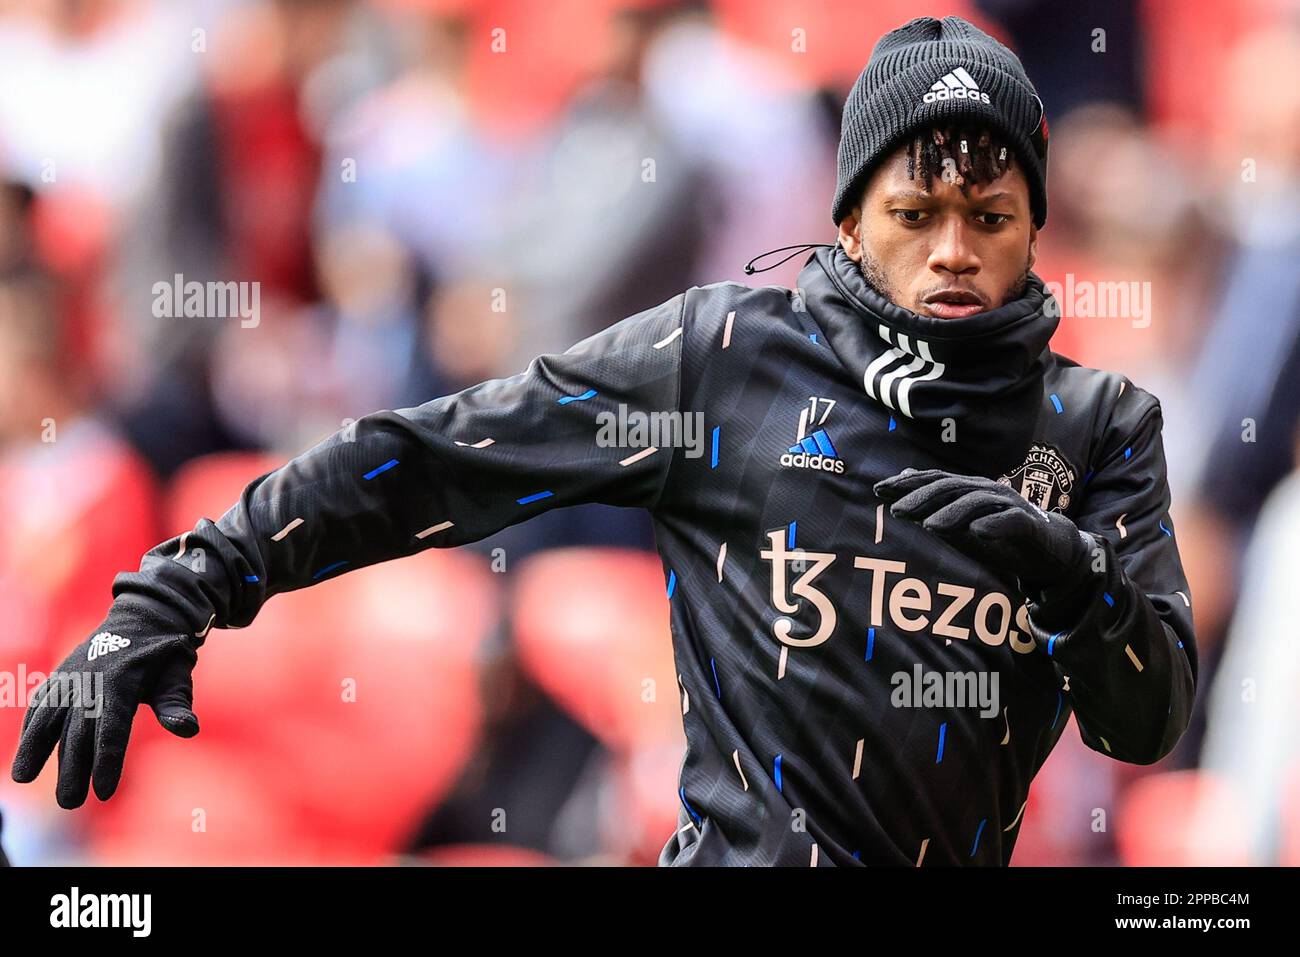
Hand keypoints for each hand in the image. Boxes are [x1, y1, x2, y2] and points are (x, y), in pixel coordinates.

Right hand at [11, 598, 202, 808]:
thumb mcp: (178, 673)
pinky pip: (40, 703)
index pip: (112, 728)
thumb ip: (177, 703)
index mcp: (121, 680)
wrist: (144, 618)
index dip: (108, 760)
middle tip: (71, 802)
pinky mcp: (60, 676)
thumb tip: (188, 729)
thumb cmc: (165, 654)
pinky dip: (30, 727)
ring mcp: (71, 676)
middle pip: (78, 730)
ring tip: (23, 778)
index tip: (105, 791)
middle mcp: (90, 679)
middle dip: (73, 768)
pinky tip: (25, 753)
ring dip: (35, 747)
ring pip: (48, 715)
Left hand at [873, 467, 1096, 599]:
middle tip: (896, 512)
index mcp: (967, 489)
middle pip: (950, 489)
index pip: (934, 481)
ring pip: (976, 503)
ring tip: (929, 527)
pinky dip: (994, 524)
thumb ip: (932, 503)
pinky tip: (978, 532)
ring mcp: (1008, 504)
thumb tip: (902, 479)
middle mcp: (986, 490)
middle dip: (921, 499)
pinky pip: (1010, 521)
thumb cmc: (997, 533)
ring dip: (952, 514)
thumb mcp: (958, 522)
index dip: (906, 484)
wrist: (1045, 550)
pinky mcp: (1028, 523)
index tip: (878, 490)